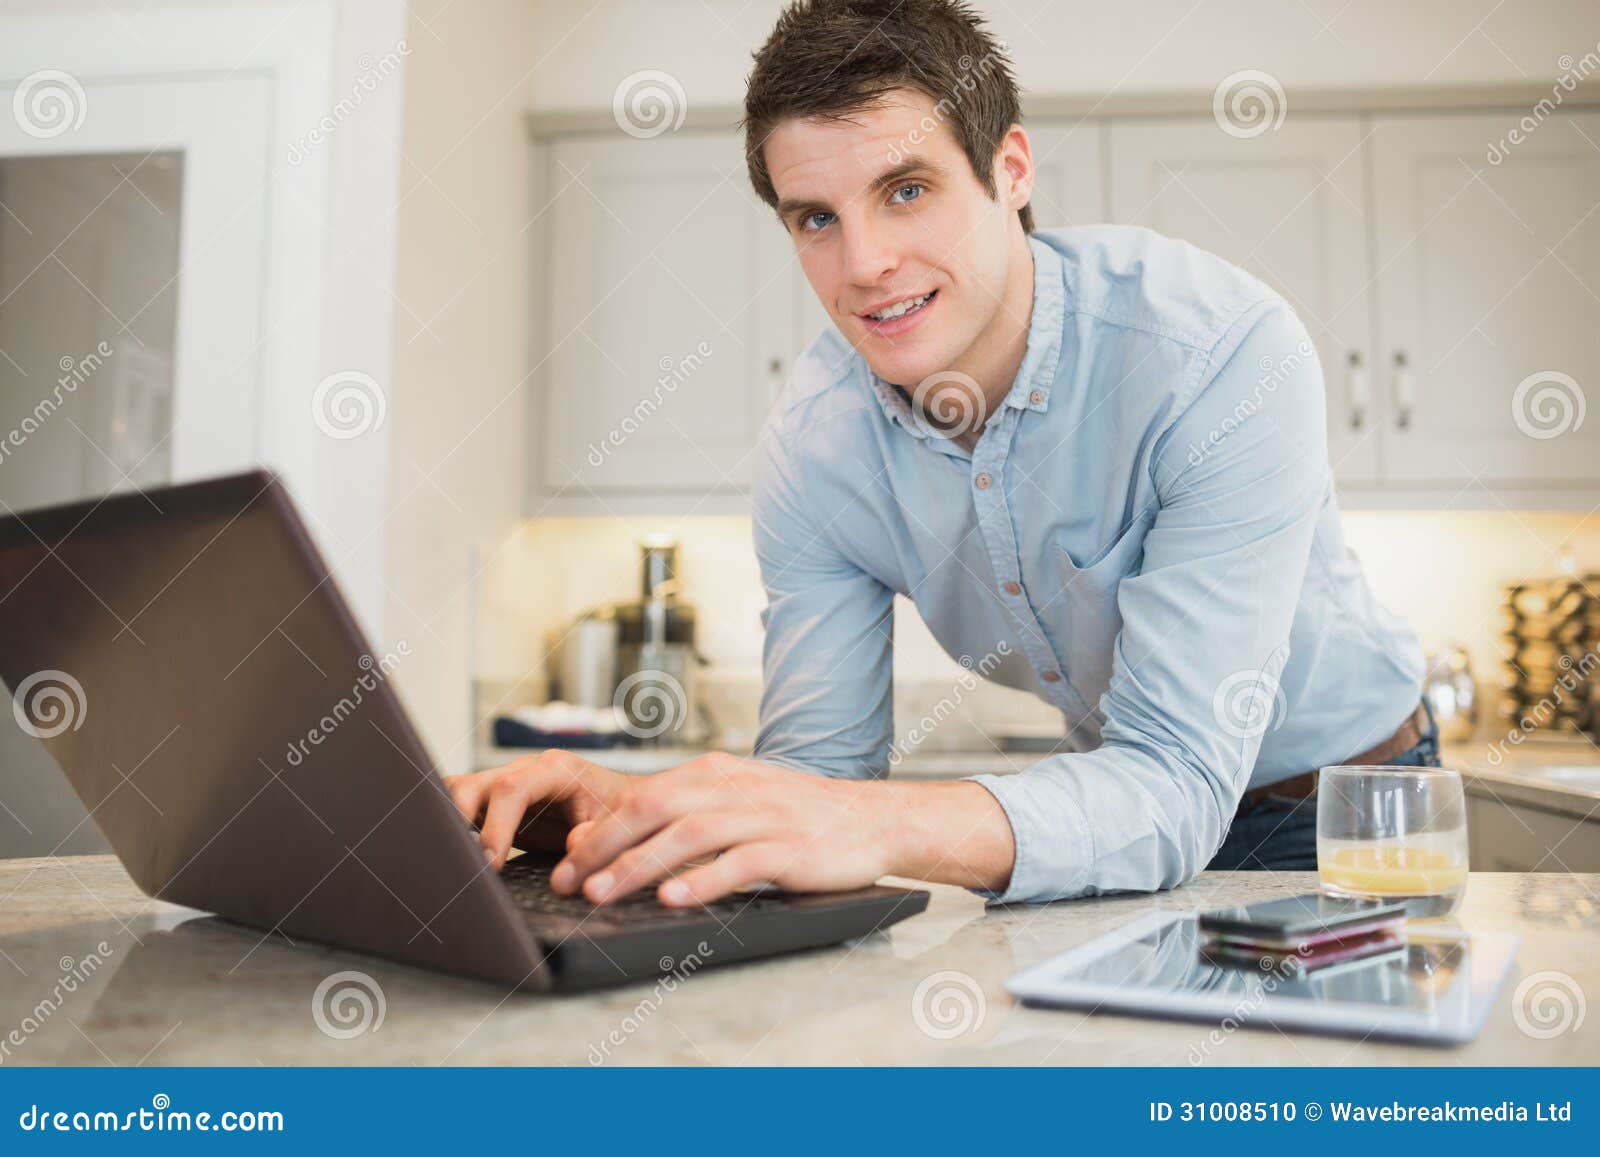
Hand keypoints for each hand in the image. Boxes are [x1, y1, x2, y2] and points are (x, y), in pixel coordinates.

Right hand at [445, 750, 631, 869]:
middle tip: (463, 863)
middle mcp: (524, 771)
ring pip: (457, 792)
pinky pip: (459, 805)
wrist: (623, 807)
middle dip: (458, 820)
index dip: (497, 826)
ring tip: (449, 857)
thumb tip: (574, 848)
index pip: (512, 788)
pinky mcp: (494, 804)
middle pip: (473, 785)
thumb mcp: (618, 825)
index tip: (491, 862)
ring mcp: (505, 784)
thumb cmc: (621, 813)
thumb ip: (597, 836)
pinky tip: (450, 852)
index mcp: (556, 769)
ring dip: (448, 821)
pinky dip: (449, 824)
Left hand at [550, 752, 896, 906]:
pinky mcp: (787, 848)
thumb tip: (612, 833)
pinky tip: (673, 898)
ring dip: (639, 864)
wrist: (870, 819)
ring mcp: (761, 816)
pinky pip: (737, 862)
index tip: (565, 861)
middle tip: (570, 880)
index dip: (598, 828)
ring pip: (687, 834)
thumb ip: (680, 813)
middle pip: (653, 807)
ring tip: (604, 892)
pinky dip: (702, 881)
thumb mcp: (736, 801)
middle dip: (604, 844)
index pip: (641, 794)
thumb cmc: (797, 816)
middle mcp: (732, 788)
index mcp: (714, 773)